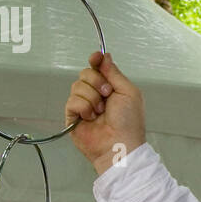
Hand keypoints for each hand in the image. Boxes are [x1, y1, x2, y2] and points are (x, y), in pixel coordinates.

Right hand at [66, 51, 145, 173]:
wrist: (119, 144)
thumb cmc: (129, 123)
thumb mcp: (128, 92)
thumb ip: (115, 73)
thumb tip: (105, 57)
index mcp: (111, 88)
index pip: (98, 68)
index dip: (95, 61)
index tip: (96, 58)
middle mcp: (97, 94)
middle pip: (85, 73)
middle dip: (97, 82)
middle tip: (107, 95)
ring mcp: (84, 105)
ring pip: (77, 86)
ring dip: (92, 97)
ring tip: (101, 111)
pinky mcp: (73, 116)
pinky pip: (72, 101)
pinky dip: (83, 108)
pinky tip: (91, 117)